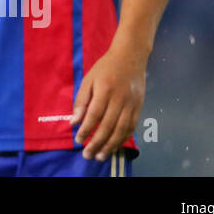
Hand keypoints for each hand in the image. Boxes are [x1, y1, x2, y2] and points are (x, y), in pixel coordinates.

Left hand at [71, 40, 147, 160]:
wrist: (130, 57)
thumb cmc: (105, 68)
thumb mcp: (88, 79)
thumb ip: (81, 101)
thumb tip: (74, 121)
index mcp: (105, 89)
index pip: (94, 114)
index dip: (86, 129)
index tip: (78, 140)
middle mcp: (120, 99)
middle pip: (109, 125)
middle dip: (97, 143)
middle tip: (88, 155)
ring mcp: (132, 104)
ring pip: (122, 130)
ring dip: (111, 145)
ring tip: (101, 156)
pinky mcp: (139, 107)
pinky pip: (131, 127)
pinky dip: (123, 139)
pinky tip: (114, 146)